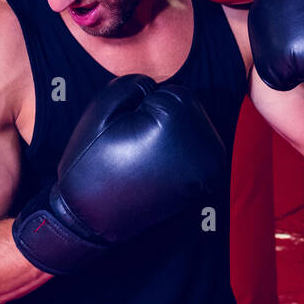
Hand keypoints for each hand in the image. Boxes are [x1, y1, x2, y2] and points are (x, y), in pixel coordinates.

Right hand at [12, 75, 224, 274]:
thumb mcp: (101, 109)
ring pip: (194, 131)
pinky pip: (196, 152)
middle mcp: (204, 144)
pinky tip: (157, 171)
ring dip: (173, 138)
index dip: (146, 108)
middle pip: (189, 111)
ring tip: (145, 161)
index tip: (128, 133)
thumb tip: (157, 85)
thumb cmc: (92, 162)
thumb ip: (134, 83)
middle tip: (134, 149)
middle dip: (164, 121)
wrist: (92, 219)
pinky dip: (180, 155)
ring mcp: (211, 167)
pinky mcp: (208, 183)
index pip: (174, 93)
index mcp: (179, 121)